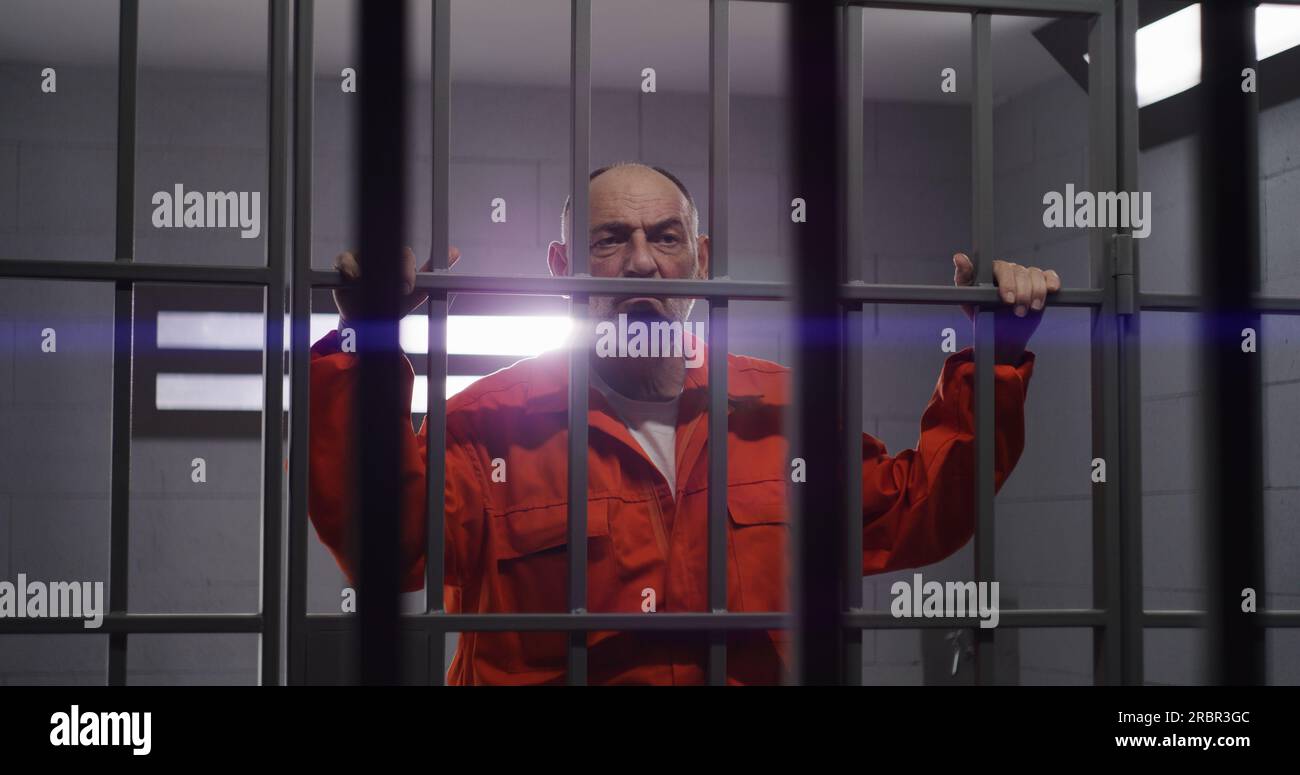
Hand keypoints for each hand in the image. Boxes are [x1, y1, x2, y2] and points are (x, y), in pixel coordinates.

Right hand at [333, 245, 460, 324]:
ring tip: (371, 281)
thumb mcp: (416, 292)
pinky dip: (348, 266)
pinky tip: (354, 277)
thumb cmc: (393, 303)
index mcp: (399, 259)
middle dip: (393, 270)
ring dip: (368, 266)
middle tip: (399, 288)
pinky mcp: (344, 263)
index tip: (410, 286)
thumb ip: (432, 273)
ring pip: (365, 252)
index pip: (405, 255)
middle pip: (387, 251)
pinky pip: (344, 258)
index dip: (408, 268)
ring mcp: (362, 256)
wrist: (367, 321)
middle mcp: (381, 254)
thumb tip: (455, 251)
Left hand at [952, 252, 1059, 364]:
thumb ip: (964, 276)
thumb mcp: (967, 296)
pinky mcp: (1040, 282)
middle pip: (1020, 273)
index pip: (1002, 269)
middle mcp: (1010, 270)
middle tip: (1017, 311)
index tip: (1007, 299)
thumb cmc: (980, 310)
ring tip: (1030, 309)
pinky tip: (1051, 289)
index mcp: (993, 270)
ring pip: (1035, 275)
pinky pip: (1049, 276)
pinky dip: (1051, 281)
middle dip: (1021, 293)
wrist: (997, 331)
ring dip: (1036, 292)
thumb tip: (959, 257)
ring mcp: (1025, 276)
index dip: (1007, 283)